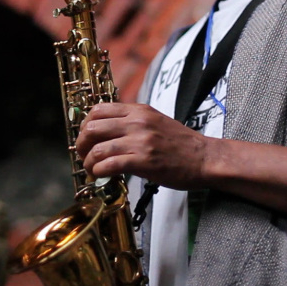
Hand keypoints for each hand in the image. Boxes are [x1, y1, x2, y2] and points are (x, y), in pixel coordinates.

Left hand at [76, 102, 209, 189]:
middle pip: (93, 128)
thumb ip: (132, 121)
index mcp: (138, 111)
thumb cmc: (181, 144)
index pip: (98, 109)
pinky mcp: (144, 161)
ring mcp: (141, 141)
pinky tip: (100, 176)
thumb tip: (106, 130)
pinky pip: (110, 164)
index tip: (85, 137)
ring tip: (91, 169)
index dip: (84, 125)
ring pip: (98, 148)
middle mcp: (137, 122)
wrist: (204, 158)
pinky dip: (99, 171)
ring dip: (89, 162)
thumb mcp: (155, 121)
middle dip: (81, 144)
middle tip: (83, 155)